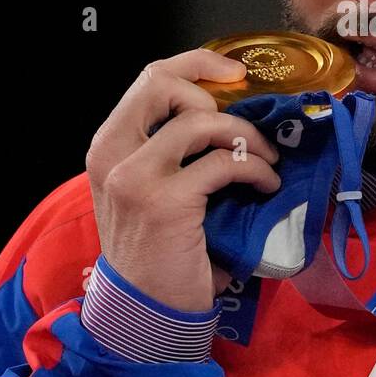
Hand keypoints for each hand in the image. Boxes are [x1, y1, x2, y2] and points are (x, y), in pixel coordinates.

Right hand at [85, 49, 280, 311]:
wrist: (145, 311)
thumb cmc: (157, 252)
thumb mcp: (152, 190)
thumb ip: (172, 151)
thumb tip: (231, 114)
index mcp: (108, 145)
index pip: (149, 78)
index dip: (196, 64)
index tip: (234, 74)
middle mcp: (113, 153)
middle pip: (163, 83)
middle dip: (214, 87)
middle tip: (249, 116)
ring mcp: (136, 177)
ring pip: (200, 121)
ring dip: (246, 135)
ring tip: (267, 158)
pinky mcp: (166, 202)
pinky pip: (224, 163)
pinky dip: (255, 168)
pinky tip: (266, 184)